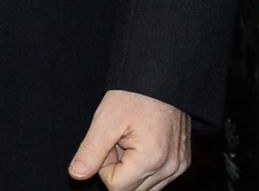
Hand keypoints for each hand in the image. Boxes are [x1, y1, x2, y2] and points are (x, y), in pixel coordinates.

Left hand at [67, 89, 190, 189]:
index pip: (116, 187)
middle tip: (119, 140)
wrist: (161, 78)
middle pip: (130, 190)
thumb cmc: (133, 95)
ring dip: (131, 169)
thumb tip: (77, 175)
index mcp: (151, 160)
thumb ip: (90, 152)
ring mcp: (178, 167)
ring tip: (131, 139)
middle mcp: (169, 168)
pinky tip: (143, 142)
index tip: (110, 141)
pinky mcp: (181, 162)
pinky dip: (145, 166)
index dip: (105, 165)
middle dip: (118, 169)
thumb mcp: (105, 120)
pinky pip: (157, 179)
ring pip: (144, 187)